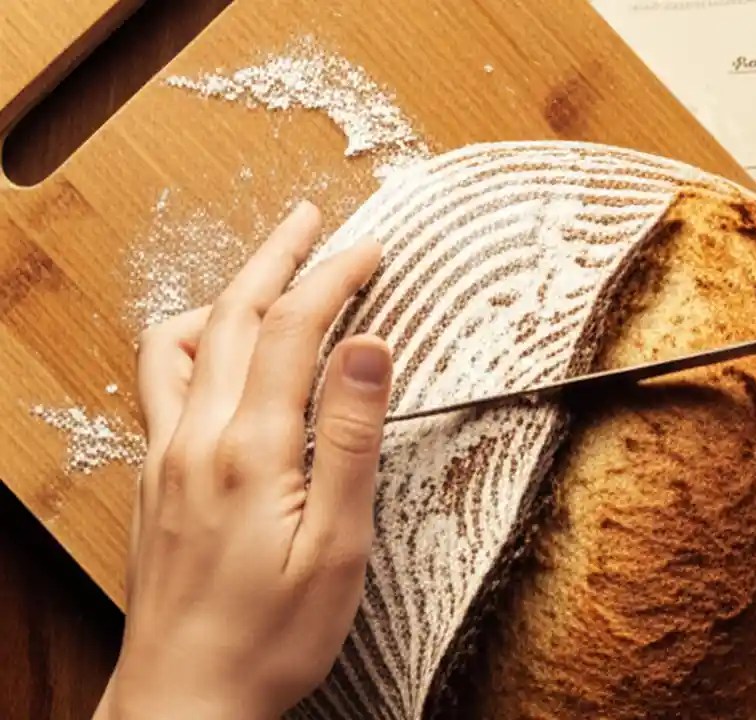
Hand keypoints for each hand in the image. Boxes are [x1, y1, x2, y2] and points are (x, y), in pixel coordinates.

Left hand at [95, 203, 391, 719]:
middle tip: (312, 220)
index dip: (334, 276)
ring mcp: (166, 456)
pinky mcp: (155, 478)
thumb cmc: (270, 637)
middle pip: (235, 315)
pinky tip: (222, 357)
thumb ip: (348, 439)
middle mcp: (196, 438)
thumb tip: (369, 350)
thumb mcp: (338, 546)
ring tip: (266, 277)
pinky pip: (164, 381)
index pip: (294, 329)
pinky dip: (197, 342)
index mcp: (250, 449)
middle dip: (278, 257)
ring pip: (185, 341)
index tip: (369, 246)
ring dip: (229, 294)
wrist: (185, 700)